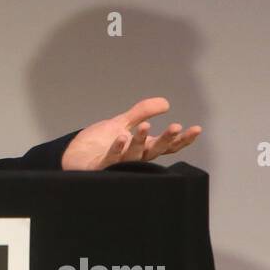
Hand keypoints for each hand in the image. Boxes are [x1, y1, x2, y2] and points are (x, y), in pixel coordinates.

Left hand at [61, 97, 201, 170]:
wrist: (73, 156)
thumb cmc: (99, 143)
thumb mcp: (122, 122)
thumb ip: (142, 112)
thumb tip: (166, 103)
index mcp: (141, 148)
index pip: (166, 146)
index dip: (181, 139)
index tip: (196, 128)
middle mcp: (133, 158)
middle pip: (154, 150)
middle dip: (165, 139)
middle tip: (176, 127)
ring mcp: (117, 164)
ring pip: (134, 155)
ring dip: (140, 141)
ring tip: (145, 126)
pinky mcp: (100, 166)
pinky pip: (111, 159)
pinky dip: (117, 149)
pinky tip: (122, 138)